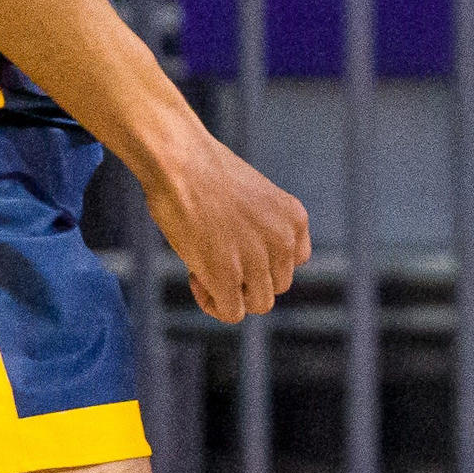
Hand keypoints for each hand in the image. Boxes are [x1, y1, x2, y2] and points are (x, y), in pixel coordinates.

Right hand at [146, 128, 310, 322]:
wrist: (179, 160)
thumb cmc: (202, 171)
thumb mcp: (252, 198)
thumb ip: (260, 230)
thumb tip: (247, 267)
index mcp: (294, 218)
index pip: (293, 261)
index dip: (263, 261)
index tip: (235, 246)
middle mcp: (283, 240)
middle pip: (276, 286)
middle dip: (246, 278)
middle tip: (213, 255)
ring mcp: (257, 260)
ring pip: (258, 304)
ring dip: (231, 293)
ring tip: (203, 266)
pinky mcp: (228, 275)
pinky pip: (232, 312)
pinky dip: (213, 304)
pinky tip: (194, 277)